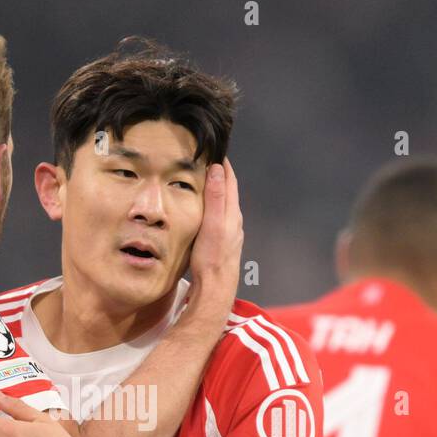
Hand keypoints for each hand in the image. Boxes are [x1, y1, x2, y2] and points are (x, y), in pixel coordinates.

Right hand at [185, 158, 242, 323]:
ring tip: (203, 181)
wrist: (215, 288)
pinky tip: (203, 212)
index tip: (216, 148)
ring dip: (215, 191)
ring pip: (223, 206)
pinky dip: (212, 207)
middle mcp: (233, 222)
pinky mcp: (221, 243)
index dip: (223, 164)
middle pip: (227, 191)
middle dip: (219, 174)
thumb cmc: (212, 257)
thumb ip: (216, 197)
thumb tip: (217, 168)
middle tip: (207, 159)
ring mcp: (228, 233)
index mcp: (232, 214)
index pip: (229, 181)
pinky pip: (217, 218)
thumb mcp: (213, 223)